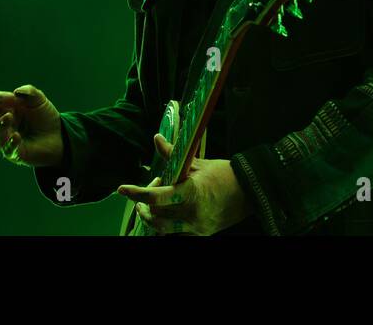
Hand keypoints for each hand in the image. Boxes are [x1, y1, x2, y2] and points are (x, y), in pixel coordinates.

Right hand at [0, 84, 63, 167]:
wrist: (58, 134)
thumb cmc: (44, 116)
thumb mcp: (39, 100)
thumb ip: (29, 92)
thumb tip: (16, 92)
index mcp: (3, 109)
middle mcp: (0, 125)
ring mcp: (6, 139)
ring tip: (9, 117)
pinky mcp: (14, 153)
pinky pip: (8, 149)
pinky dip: (11, 142)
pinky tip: (17, 136)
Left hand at [117, 134, 250, 234]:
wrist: (250, 191)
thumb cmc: (223, 174)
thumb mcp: (198, 162)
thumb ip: (174, 155)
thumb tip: (157, 139)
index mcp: (192, 193)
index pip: (158, 197)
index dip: (138, 193)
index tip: (122, 189)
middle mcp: (193, 214)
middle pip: (156, 215)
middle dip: (146, 203)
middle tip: (149, 190)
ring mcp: (197, 227)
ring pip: (163, 228)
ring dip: (153, 216)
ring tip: (151, 205)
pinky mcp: (201, 234)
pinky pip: (176, 233)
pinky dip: (167, 224)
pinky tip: (168, 212)